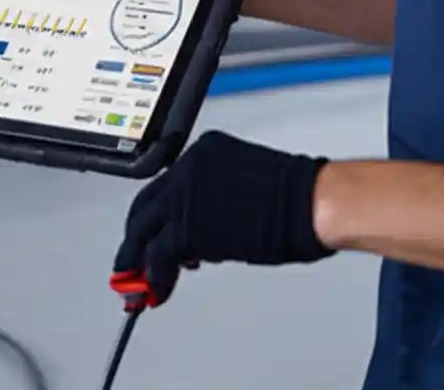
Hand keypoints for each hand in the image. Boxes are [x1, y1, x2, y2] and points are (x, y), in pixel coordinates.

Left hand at [112, 131, 333, 305]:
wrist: (313, 202)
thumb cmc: (298, 198)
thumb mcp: (245, 188)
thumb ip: (215, 204)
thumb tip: (201, 238)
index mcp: (203, 152)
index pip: (166, 188)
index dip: (156, 219)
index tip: (149, 237)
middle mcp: (188, 167)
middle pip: (146, 207)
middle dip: (136, 241)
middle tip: (130, 265)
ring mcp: (185, 194)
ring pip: (145, 232)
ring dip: (140, 264)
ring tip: (139, 287)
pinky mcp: (188, 225)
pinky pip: (159, 253)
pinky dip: (155, 276)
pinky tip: (159, 290)